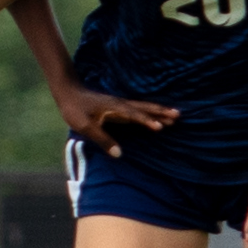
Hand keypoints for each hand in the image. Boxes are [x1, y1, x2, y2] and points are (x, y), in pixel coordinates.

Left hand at [54, 84, 176, 158]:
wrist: (69, 93)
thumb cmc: (75, 110)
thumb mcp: (86, 127)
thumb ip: (103, 140)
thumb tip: (119, 154)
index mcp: (115, 108)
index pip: (135, 116)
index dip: (148, 122)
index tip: (161, 127)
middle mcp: (121, 104)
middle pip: (145, 108)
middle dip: (161, 112)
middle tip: (178, 115)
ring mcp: (120, 104)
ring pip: (144, 107)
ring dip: (158, 111)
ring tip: (174, 114)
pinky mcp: (118, 106)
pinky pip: (138, 109)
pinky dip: (149, 111)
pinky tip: (154, 114)